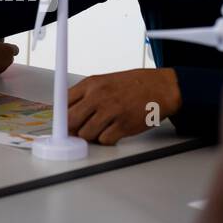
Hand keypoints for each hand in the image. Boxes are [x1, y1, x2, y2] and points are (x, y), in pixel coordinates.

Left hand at [66, 68, 180, 145]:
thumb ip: (85, 96)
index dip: (62, 115)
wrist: (161, 87)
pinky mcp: (123, 125)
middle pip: (71, 121)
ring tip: (100, 128)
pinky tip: (113, 130)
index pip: (63, 102)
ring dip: (90, 135)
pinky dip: (106, 139)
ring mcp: (111, 111)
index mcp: (92, 84)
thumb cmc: (133, 85)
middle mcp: (99, 96)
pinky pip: (104, 140)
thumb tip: (67, 115)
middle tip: (78, 129)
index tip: (62, 122)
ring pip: (86, 134)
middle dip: (72, 129)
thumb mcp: (105, 81)